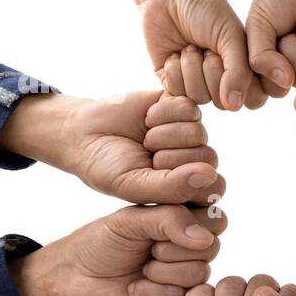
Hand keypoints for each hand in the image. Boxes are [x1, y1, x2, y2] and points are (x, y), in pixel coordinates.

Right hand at [0, 92, 225, 204]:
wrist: (84, 133)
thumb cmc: (108, 167)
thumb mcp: (134, 186)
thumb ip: (173, 188)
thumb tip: (211, 175)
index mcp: (190, 187)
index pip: (212, 187)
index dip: (179, 181)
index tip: (150, 178)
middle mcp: (196, 160)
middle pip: (207, 158)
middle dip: (167, 156)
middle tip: (145, 154)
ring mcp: (191, 133)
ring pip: (198, 132)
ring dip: (162, 134)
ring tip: (145, 138)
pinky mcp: (182, 107)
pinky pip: (189, 108)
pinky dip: (161, 113)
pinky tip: (147, 119)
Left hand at [10, 204, 227, 295]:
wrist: (77, 276)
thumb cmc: (104, 241)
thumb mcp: (133, 219)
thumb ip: (170, 219)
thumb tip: (205, 239)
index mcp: (187, 222)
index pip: (215, 220)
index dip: (190, 224)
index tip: (157, 225)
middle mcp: (192, 250)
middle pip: (211, 247)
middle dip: (172, 248)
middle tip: (147, 249)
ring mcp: (187, 277)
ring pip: (199, 272)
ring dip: (161, 271)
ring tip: (141, 269)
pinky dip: (152, 292)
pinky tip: (135, 288)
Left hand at [136, 0, 266, 109]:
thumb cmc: (206, 10)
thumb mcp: (231, 37)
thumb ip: (239, 72)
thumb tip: (234, 107)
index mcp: (246, 72)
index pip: (253, 99)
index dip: (240, 79)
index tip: (229, 52)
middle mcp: (224, 83)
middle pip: (222, 102)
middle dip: (212, 71)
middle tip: (206, 47)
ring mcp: (198, 84)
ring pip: (198, 98)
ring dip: (191, 67)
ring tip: (190, 46)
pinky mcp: (173, 83)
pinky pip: (176, 93)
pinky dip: (174, 69)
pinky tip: (175, 52)